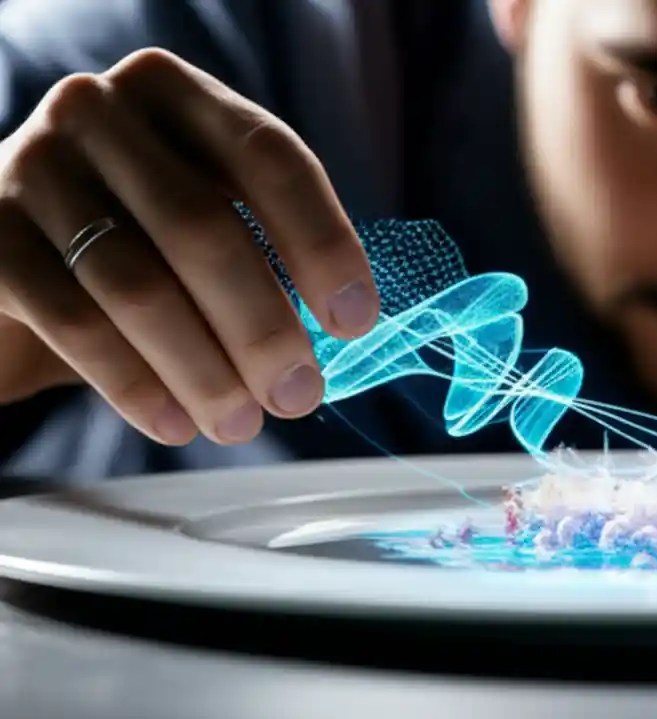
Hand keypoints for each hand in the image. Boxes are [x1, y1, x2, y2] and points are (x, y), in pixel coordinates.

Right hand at [0, 49, 378, 445]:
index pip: (269, 157)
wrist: (9, 253)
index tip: (356, 323)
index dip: (323, 243)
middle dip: (262, 327)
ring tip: (241, 424)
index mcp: (176, 93)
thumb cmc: (134, 237)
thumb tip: (344, 329)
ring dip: (203, 369)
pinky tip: (175, 423)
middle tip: (299, 396)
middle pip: (203, 227)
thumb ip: (265, 247)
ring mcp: (32, 166)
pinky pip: (74, 322)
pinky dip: (134, 384)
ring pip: (138, 285)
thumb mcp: (200, 213)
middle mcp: (98, 109)